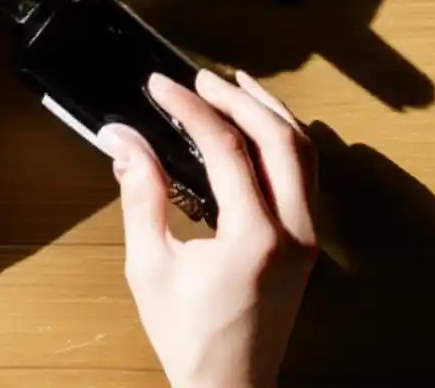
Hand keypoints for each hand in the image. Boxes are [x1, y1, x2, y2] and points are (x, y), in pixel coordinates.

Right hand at [97, 70, 316, 387]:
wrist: (230, 387)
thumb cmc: (190, 338)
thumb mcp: (151, 266)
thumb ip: (141, 197)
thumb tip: (125, 142)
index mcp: (255, 239)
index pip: (227, 149)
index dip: (191, 109)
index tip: (162, 87)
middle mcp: (294, 234)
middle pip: (279, 138)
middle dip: (238, 98)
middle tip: (199, 78)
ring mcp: (308, 239)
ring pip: (305, 153)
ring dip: (270, 113)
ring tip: (237, 86)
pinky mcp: (308, 244)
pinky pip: (307, 176)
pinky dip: (286, 142)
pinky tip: (262, 128)